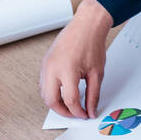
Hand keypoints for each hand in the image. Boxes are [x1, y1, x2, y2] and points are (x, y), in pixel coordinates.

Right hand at [40, 0, 111, 118]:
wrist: (86, 25)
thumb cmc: (91, 43)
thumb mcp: (97, 74)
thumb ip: (93, 95)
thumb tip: (90, 110)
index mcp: (67, 70)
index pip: (70, 101)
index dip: (78, 112)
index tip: (84, 114)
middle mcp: (53, 68)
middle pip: (51, 101)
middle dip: (63, 111)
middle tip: (75, 113)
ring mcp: (46, 65)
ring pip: (44, 94)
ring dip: (55, 103)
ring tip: (70, 104)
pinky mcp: (45, 63)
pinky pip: (43, 84)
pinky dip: (51, 92)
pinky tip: (63, 93)